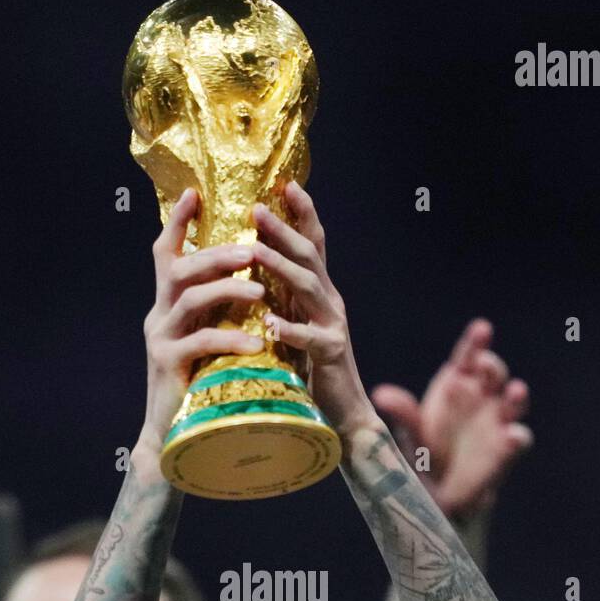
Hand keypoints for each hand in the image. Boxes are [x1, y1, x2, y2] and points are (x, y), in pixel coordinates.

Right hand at [140, 188, 265, 452]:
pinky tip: (255, 343)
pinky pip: (200, 343)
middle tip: (252, 249)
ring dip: (226, 290)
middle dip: (217, 254)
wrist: (171, 438)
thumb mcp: (206, 340)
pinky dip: (229, 340)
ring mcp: (159, 340)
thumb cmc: (197, 387)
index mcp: (167, 305)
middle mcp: (158, 316)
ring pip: (190, 299)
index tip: (194, 193)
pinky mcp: (167, 366)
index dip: (178, 223)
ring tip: (259, 292)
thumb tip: (247, 281)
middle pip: (181, 268)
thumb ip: (215, 313)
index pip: (166, 254)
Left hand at [251, 182, 375, 438]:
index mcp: (320, 294)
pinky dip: (290, 329)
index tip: (284, 184)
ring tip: (255, 250)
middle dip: (285, 229)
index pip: (313, 245)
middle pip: (310, 256)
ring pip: (309, 287)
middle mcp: (330, 303)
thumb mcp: (297, 328)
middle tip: (258, 208)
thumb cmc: (314, 373)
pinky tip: (271, 322)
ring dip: (282, 266)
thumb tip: (254, 275)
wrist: (344, 415)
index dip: (302, 214)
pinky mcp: (331, 355)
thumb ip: (283, 302)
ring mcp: (333, 326)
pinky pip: (310, 338)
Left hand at [372, 321, 532, 517]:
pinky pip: (517, 439)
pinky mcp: (506, 448)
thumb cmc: (423, 455)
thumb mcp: (411, 434)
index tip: (481, 329)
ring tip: (514, 392)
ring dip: (516, 396)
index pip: (469, 357)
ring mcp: (497, 421)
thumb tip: (380, 394)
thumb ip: (404, 413)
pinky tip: (512, 436)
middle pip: (493, 374)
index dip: (476, 343)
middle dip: (492, 367)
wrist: (437, 494)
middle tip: (483, 366)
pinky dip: (517, 436)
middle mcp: (481, 398)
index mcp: (456, 385)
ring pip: (513, 402)